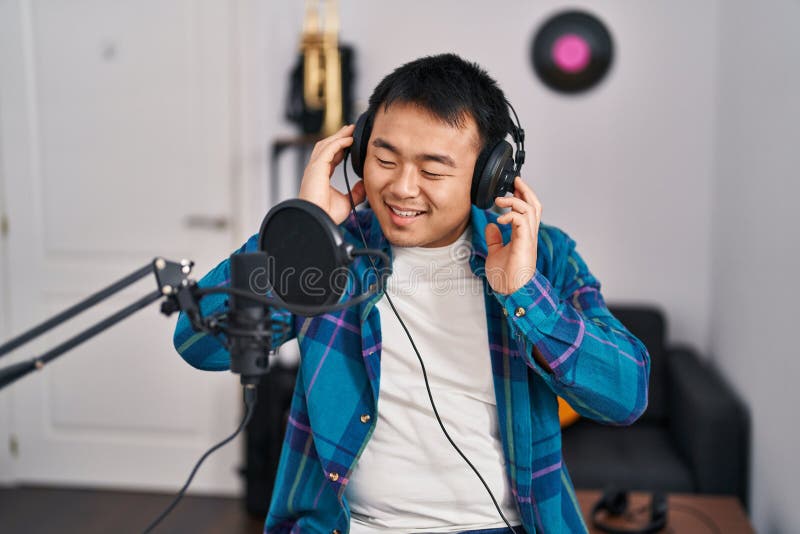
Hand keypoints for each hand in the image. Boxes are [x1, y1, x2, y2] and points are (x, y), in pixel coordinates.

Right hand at [297, 124, 366, 224]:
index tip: (351, 142)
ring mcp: (314, 168)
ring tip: (350, 129)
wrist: (318, 220)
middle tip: (351, 129)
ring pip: (326, 145)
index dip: (340, 148)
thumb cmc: (327, 214)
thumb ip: (355, 193)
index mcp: (320, 177)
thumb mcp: (346, 202)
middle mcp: (315, 170)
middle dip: (339, 137)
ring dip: (339, 136)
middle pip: (326, 147)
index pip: (330, 156)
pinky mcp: (316, 167)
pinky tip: (349, 139)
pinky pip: (328, 149)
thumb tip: (363, 185)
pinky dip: (339, 142)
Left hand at [484, 177, 541, 294]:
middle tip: (514, 181)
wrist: (512, 291)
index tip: (513, 186)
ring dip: (514, 201)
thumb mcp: (495, 253)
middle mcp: (529, 235)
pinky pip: (522, 222)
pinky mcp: (525, 244)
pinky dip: (511, 216)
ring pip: (530, 210)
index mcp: (524, 236)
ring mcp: (529, 239)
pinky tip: (499, 219)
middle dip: (526, 191)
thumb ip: (494, 239)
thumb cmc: (506, 277)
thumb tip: (491, 226)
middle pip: (534, 205)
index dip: (523, 196)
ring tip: (499, 200)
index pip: (528, 210)